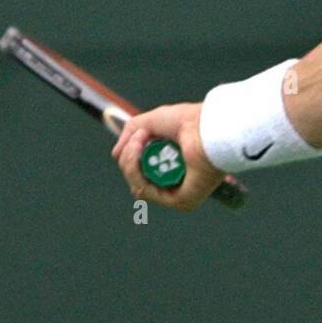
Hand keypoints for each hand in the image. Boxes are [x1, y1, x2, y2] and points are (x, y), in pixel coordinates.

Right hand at [109, 101, 225, 211]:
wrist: (206, 126)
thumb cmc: (187, 121)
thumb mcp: (150, 122)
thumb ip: (130, 134)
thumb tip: (115, 155)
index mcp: (171, 163)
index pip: (141, 169)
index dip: (132, 155)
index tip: (138, 134)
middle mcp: (176, 180)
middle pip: (136, 178)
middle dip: (129, 157)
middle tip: (139, 137)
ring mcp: (178, 192)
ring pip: (137, 186)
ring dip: (130, 163)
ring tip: (139, 142)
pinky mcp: (181, 201)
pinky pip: (146, 192)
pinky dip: (137, 173)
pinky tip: (139, 155)